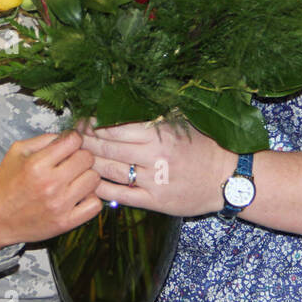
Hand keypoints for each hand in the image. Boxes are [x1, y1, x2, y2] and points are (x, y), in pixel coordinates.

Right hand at [0, 131, 101, 260]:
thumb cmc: (4, 185)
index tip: (69, 145)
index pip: (74, 140)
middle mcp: (50, 184)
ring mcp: (60, 205)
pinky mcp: (65, 223)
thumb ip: (43, 139)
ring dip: (86, 177)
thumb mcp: (15, 152)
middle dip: (80, 157)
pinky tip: (78, 197)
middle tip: (71, 163)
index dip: (73, 139)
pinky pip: (95, 205)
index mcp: (37, 164)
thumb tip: (67, 135)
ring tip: (74, 180)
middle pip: (87, 158)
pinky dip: (90, 199)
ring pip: (94, 179)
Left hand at [80, 118, 236, 217]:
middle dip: (85, 141)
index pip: (115, 126)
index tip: (84, 120)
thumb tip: (125, 100)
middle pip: (107, 147)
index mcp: (159, 133)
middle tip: (73, 137)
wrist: (228, 178)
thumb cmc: (205, 146)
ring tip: (77, 157)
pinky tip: (89, 182)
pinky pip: (120, 195)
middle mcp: (154, 156)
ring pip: (109, 170)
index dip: (94, 123)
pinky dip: (101, 188)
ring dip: (89, 163)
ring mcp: (153, 180)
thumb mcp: (182, 123)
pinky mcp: (154, 200)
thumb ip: (155, 116)